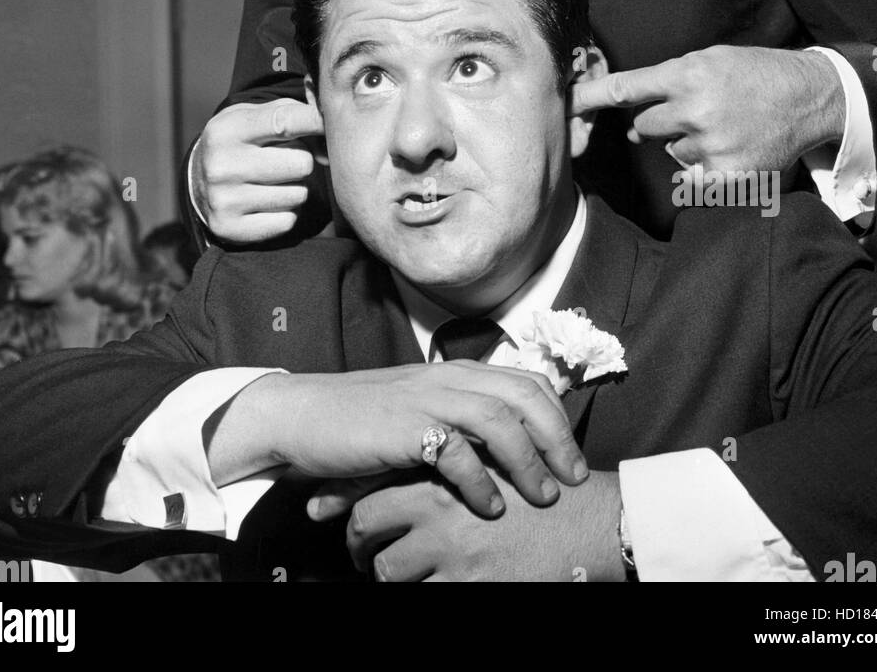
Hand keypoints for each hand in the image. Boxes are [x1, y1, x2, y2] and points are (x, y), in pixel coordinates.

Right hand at [190, 98, 324, 241]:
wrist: (199, 177)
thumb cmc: (243, 140)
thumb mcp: (257, 115)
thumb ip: (294, 114)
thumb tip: (329, 138)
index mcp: (228, 129)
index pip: (286, 122)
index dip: (316, 122)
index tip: (329, 125)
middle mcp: (221, 165)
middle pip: (302, 163)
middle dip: (302, 161)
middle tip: (284, 160)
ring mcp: (223, 199)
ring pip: (298, 195)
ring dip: (295, 188)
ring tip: (274, 181)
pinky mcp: (229, 228)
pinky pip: (287, 221)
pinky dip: (285, 213)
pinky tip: (267, 202)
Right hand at [206, 362, 587, 518]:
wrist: (302, 417)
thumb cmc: (362, 421)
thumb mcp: (419, 410)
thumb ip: (458, 418)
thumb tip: (508, 446)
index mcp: (455, 371)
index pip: (525, 380)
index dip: (557, 414)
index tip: (571, 454)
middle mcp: (447, 377)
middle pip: (524, 395)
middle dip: (558, 437)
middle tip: (574, 477)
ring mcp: (426, 399)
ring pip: (499, 420)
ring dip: (529, 461)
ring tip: (542, 496)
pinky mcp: (405, 428)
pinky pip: (457, 452)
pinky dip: (481, 481)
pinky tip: (490, 507)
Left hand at [337, 468, 623, 581]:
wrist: (593, 522)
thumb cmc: (546, 486)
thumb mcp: (498, 452)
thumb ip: (457, 452)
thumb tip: (417, 459)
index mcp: (444, 467)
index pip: (376, 479)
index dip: (346, 496)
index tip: (326, 506)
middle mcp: (440, 506)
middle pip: (368, 524)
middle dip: (355, 541)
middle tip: (355, 551)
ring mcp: (451, 550)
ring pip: (387, 570)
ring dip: (383, 574)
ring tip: (387, 574)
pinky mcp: (468, 584)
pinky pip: (418, 595)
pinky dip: (415, 591)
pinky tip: (425, 585)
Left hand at [570, 46, 844, 173]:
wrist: (810, 96)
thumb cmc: (755, 73)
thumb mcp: (710, 60)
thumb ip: (668, 83)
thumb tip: (632, 122)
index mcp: (689, 74)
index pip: (627, 88)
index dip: (592, 97)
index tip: (567, 102)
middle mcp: (696, 110)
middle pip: (644, 125)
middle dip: (659, 121)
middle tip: (694, 111)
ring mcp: (712, 145)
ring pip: (671, 151)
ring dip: (688, 143)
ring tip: (724, 127)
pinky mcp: (728, 175)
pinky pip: (692, 178)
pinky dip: (704, 168)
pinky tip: (729, 149)